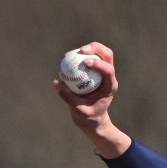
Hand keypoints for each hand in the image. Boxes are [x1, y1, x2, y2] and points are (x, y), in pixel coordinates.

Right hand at [52, 41, 130, 158]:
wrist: (93, 119)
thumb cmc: (89, 116)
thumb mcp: (79, 110)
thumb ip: (68, 97)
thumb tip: (57, 83)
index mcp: (110, 87)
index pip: (109, 70)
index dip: (99, 63)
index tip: (85, 62)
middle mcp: (108, 77)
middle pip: (107, 55)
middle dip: (96, 48)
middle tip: (81, 50)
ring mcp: (102, 73)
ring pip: (101, 53)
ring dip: (89, 48)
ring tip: (74, 52)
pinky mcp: (95, 72)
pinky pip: (90, 58)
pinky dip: (81, 55)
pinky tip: (70, 56)